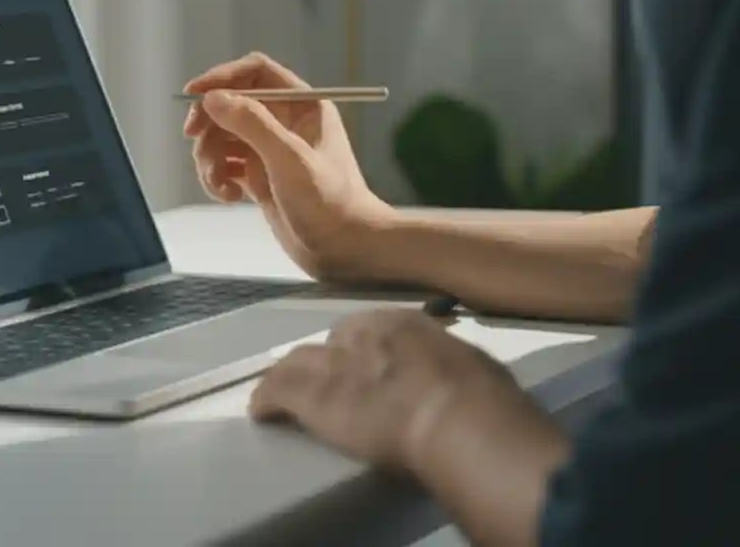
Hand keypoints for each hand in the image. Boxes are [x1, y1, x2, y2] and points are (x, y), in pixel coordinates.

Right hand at [183, 52, 395, 279]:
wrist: (345, 250)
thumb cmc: (330, 203)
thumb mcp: (289, 159)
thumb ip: (252, 124)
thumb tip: (213, 98)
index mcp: (302, 105)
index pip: (255, 73)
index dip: (222, 78)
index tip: (194, 96)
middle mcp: (285, 122)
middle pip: (231, 105)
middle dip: (209, 124)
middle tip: (195, 142)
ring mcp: (270, 150)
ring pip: (222, 138)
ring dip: (210, 158)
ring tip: (219, 184)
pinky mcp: (260, 177)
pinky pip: (225, 166)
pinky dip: (217, 179)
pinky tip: (229, 197)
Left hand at [249, 308, 549, 472]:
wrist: (455, 416)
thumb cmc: (478, 396)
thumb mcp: (470, 367)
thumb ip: (449, 366)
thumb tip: (454, 375)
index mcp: (402, 323)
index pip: (367, 330)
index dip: (361, 352)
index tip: (364, 369)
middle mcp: (360, 335)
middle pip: (327, 345)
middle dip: (325, 363)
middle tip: (326, 386)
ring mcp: (332, 363)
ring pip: (294, 364)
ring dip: (289, 379)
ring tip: (281, 395)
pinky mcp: (310, 395)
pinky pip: (275, 392)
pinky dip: (267, 402)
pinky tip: (261, 413)